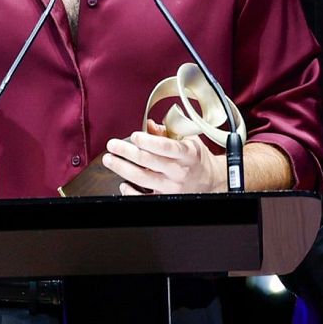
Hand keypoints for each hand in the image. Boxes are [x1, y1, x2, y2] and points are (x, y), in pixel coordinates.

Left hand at [101, 119, 225, 194]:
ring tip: (110, 160)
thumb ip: (168, 133)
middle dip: (126, 152)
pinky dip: (131, 191)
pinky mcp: (166, 198)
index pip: (165, 147)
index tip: (134, 135)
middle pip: (148, 161)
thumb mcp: (189, 141)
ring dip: (122, 168)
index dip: (148, 141)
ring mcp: (172, 187)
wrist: (212, 182)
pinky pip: (145, 198)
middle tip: (112, 145)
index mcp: (186, 153)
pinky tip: (123, 183)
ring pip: (142, 178)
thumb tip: (150, 125)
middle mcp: (178, 171)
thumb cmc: (197, 159)